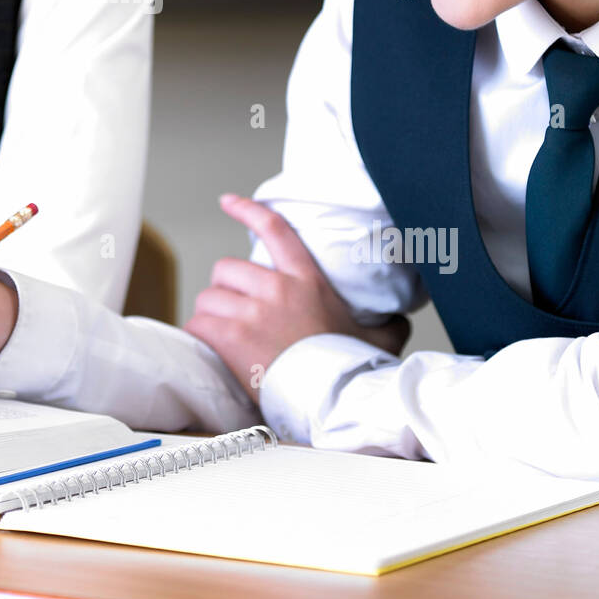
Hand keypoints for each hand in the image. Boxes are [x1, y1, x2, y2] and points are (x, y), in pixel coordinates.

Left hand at [182, 194, 410, 404]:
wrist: (335, 397)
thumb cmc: (353, 370)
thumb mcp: (381, 338)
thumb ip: (388, 323)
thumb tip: (400, 319)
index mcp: (308, 280)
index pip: (274, 230)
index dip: (248, 211)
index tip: (227, 201)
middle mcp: (276, 288)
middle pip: (227, 268)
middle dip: (226, 289)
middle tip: (236, 312)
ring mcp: (251, 311)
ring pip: (208, 297)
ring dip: (212, 314)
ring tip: (226, 335)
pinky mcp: (230, 335)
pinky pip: (199, 324)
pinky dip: (202, 335)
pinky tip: (214, 349)